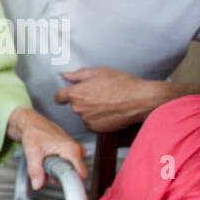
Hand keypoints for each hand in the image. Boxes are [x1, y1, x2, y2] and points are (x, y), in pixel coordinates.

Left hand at [7, 107, 87, 189]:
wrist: (32, 122)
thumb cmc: (34, 132)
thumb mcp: (32, 152)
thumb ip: (35, 170)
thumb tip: (38, 184)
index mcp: (71, 149)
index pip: (81, 174)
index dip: (71, 181)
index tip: (58, 181)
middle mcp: (77, 149)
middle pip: (74, 173)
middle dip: (59, 175)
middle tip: (45, 168)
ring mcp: (75, 149)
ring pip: (70, 169)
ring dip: (57, 171)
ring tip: (45, 162)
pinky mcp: (71, 150)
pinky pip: (68, 164)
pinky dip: (57, 165)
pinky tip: (48, 160)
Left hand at [54, 67, 169, 132]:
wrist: (141, 100)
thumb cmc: (123, 84)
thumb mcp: (100, 72)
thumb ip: (79, 74)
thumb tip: (66, 75)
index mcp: (77, 93)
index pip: (58, 97)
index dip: (63, 95)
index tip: (67, 94)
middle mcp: (78, 108)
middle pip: (74, 105)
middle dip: (82, 100)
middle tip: (98, 94)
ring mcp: (87, 120)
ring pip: (84, 114)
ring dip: (91, 110)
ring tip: (107, 102)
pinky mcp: (96, 128)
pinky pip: (92, 123)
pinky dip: (98, 118)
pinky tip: (110, 111)